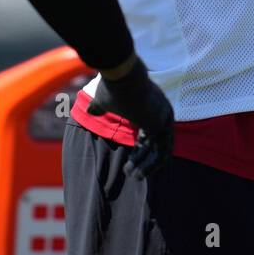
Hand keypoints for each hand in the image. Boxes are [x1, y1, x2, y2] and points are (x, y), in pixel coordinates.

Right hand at [87, 58, 173, 179]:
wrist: (121, 77)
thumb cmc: (112, 87)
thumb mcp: (105, 101)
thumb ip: (100, 107)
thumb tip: (89, 109)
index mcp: (151, 108)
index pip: (148, 135)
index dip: (139, 150)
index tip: (128, 164)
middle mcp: (162, 114)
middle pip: (155, 145)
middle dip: (143, 161)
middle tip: (131, 174)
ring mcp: (164, 119)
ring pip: (159, 151)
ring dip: (146, 166)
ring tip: (133, 177)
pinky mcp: (162, 125)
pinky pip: (160, 152)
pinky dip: (150, 164)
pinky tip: (137, 172)